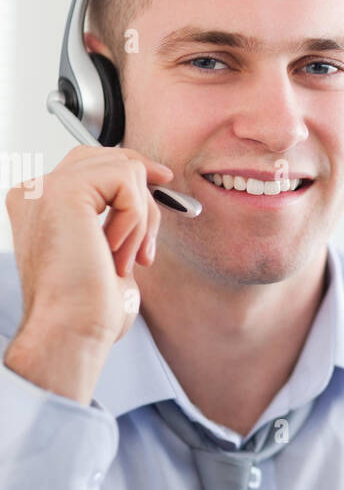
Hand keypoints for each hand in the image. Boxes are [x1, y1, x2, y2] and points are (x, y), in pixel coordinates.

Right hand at [5, 144, 172, 348]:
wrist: (71, 332)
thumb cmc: (87, 309)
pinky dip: (136, 219)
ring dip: (141, 219)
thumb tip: (150, 183)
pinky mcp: (62, 191)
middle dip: (144, 197)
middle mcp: (35, 193)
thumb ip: (118, 214)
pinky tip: (117, 253)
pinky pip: (126, 180)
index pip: (90, 163)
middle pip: (107, 157)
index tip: (162, 181)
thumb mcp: (109, 250)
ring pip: (124, 169)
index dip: (132, 168)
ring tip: (127, 259)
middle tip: (148, 242)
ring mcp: (44, 188)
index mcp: (39, 206)